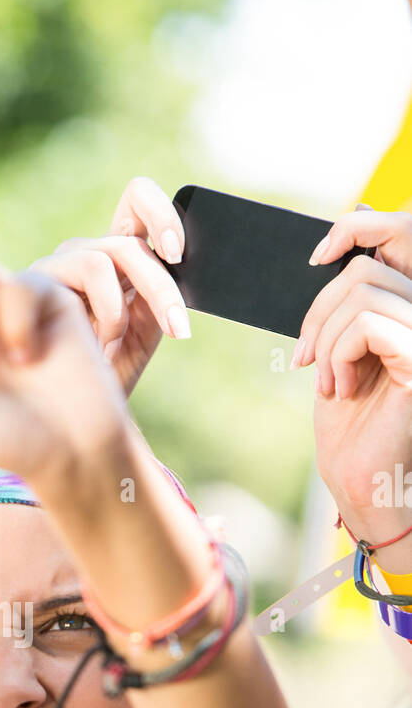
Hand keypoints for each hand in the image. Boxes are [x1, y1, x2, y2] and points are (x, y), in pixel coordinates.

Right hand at [26, 176, 190, 398]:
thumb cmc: (105, 373)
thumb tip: (190, 271)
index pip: (139, 203)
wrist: (64, 412)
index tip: (179, 255)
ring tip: (114, 348)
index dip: (163, 214)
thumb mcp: (144, 334)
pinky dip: (103, 316)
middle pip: (130, 233)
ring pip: (107, 257)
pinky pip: (84, 274)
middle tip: (177, 327)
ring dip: (122, 311)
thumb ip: (162, 298)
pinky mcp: (35, 280)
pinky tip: (97, 348)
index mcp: (118, 256)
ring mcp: (59, 264)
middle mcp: (88, 252)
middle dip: (161, 284)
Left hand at [292, 205, 411, 547]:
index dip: (355, 227)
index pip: (397, 236)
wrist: (358, 480)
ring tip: (328, 382)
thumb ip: (346, 307)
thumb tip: (337, 245)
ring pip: (363, 295)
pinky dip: (339, 354)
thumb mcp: (341, 354)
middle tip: (306, 359)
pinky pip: (369, 325)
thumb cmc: (350, 426)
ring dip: (325, 341)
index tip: (314, 257)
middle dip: (318, 312)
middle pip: (365, 271)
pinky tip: (341, 388)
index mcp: (411, 312)